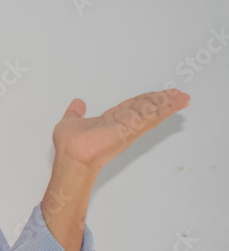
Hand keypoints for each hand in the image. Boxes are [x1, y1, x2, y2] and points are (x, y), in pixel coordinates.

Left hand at [50, 88, 190, 172]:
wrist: (72, 156)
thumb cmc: (69, 146)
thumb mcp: (70, 122)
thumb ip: (75, 113)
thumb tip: (77, 103)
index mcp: (110, 121)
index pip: (132, 108)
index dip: (145, 100)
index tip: (157, 95)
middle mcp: (122, 125)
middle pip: (146, 108)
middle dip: (161, 101)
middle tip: (177, 93)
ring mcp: (129, 128)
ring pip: (152, 112)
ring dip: (168, 103)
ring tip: (182, 96)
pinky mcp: (133, 129)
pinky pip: (151, 115)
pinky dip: (165, 108)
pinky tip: (175, 102)